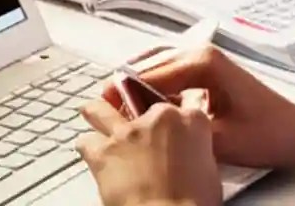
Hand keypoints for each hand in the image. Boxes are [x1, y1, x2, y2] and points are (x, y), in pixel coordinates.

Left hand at [77, 90, 221, 205]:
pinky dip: (89, 149)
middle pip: (138, 98)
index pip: (184, 103)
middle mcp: (157, 118)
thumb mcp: (208, 171)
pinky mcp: (103, 151)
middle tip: (136, 129)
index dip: (175, 116)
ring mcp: (127, 132)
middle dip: (135, 113)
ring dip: (100, 117)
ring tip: (102, 128)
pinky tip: (96, 159)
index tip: (172, 125)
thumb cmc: (193, 204)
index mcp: (191, 121)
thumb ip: (194, 153)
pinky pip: (86, 141)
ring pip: (100, 109)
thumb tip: (185, 159)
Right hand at [95, 46, 294, 170]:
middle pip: (149, 63)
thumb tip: (145, 127)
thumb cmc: (268, 133)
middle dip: (125, 85)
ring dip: (137, 85)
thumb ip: (178, 128)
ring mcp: (205, 61)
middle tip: (105, 106)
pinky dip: (152, 88)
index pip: (150, 71)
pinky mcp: (206, 74)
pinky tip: (144, 108)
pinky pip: (169, 74)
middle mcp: (203, 54)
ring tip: (120, 109)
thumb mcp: (217, 138)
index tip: (106, 105)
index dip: (124, 90)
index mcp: (205, 62)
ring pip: (156, 66)